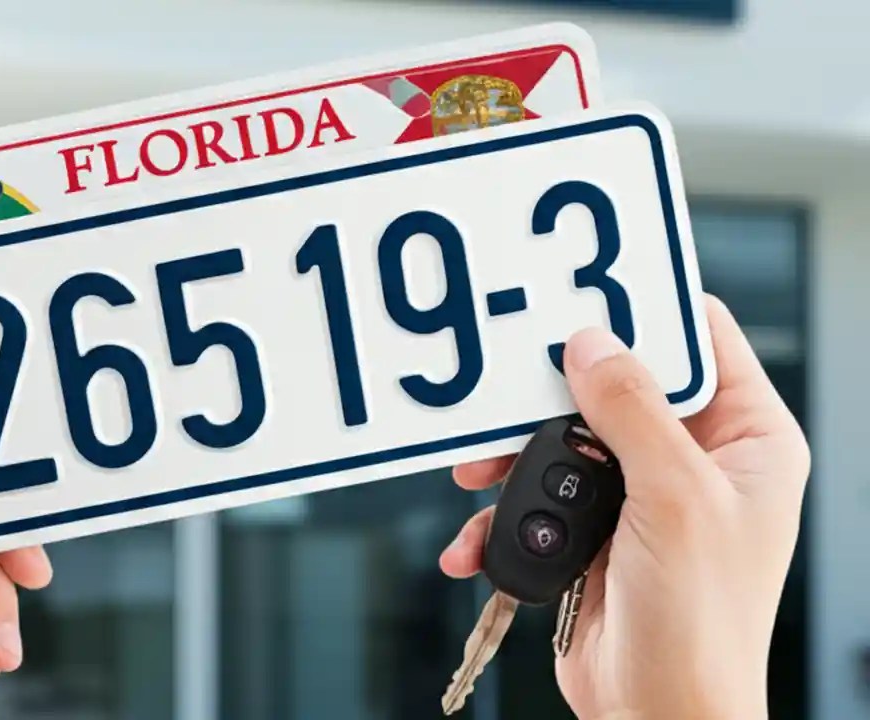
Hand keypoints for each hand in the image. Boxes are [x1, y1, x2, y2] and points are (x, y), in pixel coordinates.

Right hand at [440, 296, 809, 718]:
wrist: (654, 714)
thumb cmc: (701, 627)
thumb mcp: (674, 498)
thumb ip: (631, 412)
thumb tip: (592, 344)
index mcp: (747, 440)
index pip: (701, 342)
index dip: (646, 315)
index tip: (582, 302)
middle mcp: (694, 460)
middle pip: (615, 387)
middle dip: (551, 396)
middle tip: (506, 394)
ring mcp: (640, 496)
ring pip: (563, 441)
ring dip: (513, 461)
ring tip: (477, 477)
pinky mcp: (593, 531)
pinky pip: (537, 498)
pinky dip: (501, 518)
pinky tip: (480, 542)